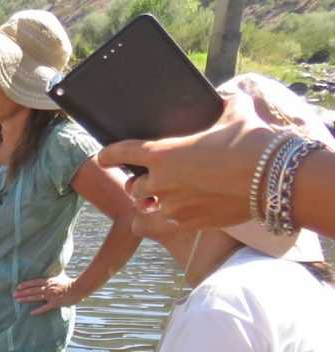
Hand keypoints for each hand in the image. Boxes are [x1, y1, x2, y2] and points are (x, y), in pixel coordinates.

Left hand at [13, 274, 81, 315]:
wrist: (80, 288)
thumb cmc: (69, 282)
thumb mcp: (60, 276)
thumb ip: (52, 275)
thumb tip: (49, 269)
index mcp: (49, 281)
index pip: (34, 282)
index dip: (26, 284)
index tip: (18, 286)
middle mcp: (48, 288)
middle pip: (33, 290)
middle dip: (22, 292)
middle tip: (14, 295)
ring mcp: (52, 295)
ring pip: (36, 297)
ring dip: (26, 299)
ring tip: (18, 300)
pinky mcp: (56, 303)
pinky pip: (45, 307)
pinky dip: (38, 310)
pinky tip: (31, 313)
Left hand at [97, 92, 270, 232]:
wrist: (273, 177)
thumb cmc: (253, 141)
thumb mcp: (235, 114)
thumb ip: (223, 106)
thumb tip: (227, 97)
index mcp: (164, 152)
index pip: (122, 152)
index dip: (109, 155)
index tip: (102, 157)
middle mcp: (161, 181)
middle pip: (135, 186)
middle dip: (141, 182)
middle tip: (150, 180)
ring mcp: (171, 205)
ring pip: (141, 209)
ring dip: (145, 204)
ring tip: (153, 202)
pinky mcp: (186, 223)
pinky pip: (153, 229)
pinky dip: (150, 225)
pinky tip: (152, 223)